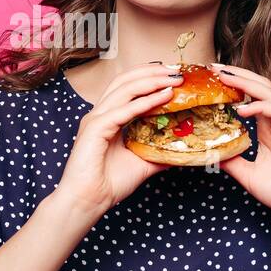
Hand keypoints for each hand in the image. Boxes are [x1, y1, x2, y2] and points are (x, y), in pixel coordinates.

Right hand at [55, 63, 183, 219]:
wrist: (88, 201)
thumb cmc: (108, 184)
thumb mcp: (142, 163)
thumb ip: (158, 152)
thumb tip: (182, 149)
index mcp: (107, 117)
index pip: (127, 86)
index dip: (149, 76)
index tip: (173, 74)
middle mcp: (100, 113)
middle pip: (126, 80)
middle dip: (152, 71)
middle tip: (177, 70)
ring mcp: (96, 119)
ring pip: (125, 89)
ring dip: (152, 80)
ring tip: (174, 78)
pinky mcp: (96, 129)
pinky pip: (124, 110)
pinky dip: (146, 101)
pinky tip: (164, 96)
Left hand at [208, 62, 270, 220]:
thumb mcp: (247, 174)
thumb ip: (231, 160)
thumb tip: (208, 153)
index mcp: (267, 128)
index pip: (249, 97)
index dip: (233, 85)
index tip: (212, 78)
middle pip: (258, 87)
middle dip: (237, 74)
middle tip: (214, 68)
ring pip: (268, 93)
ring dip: (246, 82)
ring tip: (225, 77)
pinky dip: (260, 106)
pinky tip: (242, 110)